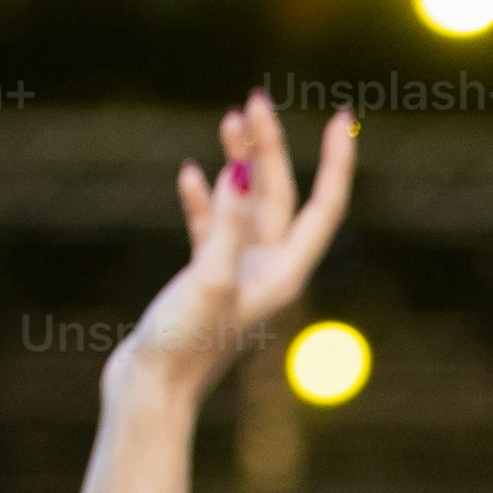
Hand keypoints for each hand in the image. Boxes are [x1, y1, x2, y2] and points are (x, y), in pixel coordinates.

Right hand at [114, 90, 356, 401]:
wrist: (149, 393)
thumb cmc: (182, 346)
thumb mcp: (208, 280)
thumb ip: (227, 226)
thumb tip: (240, 174)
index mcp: (284, 275)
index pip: (323, 208)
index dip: (335, 163)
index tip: (342, 118)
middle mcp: (268, 274)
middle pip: (280, 196)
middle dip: (270, 148)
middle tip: (254, 99)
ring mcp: (236, 277)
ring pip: (246, 207)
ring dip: (239, 165)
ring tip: (228, 119)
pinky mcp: (204, 283)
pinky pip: (212, 230)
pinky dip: (204, 201)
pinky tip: (189, 174)